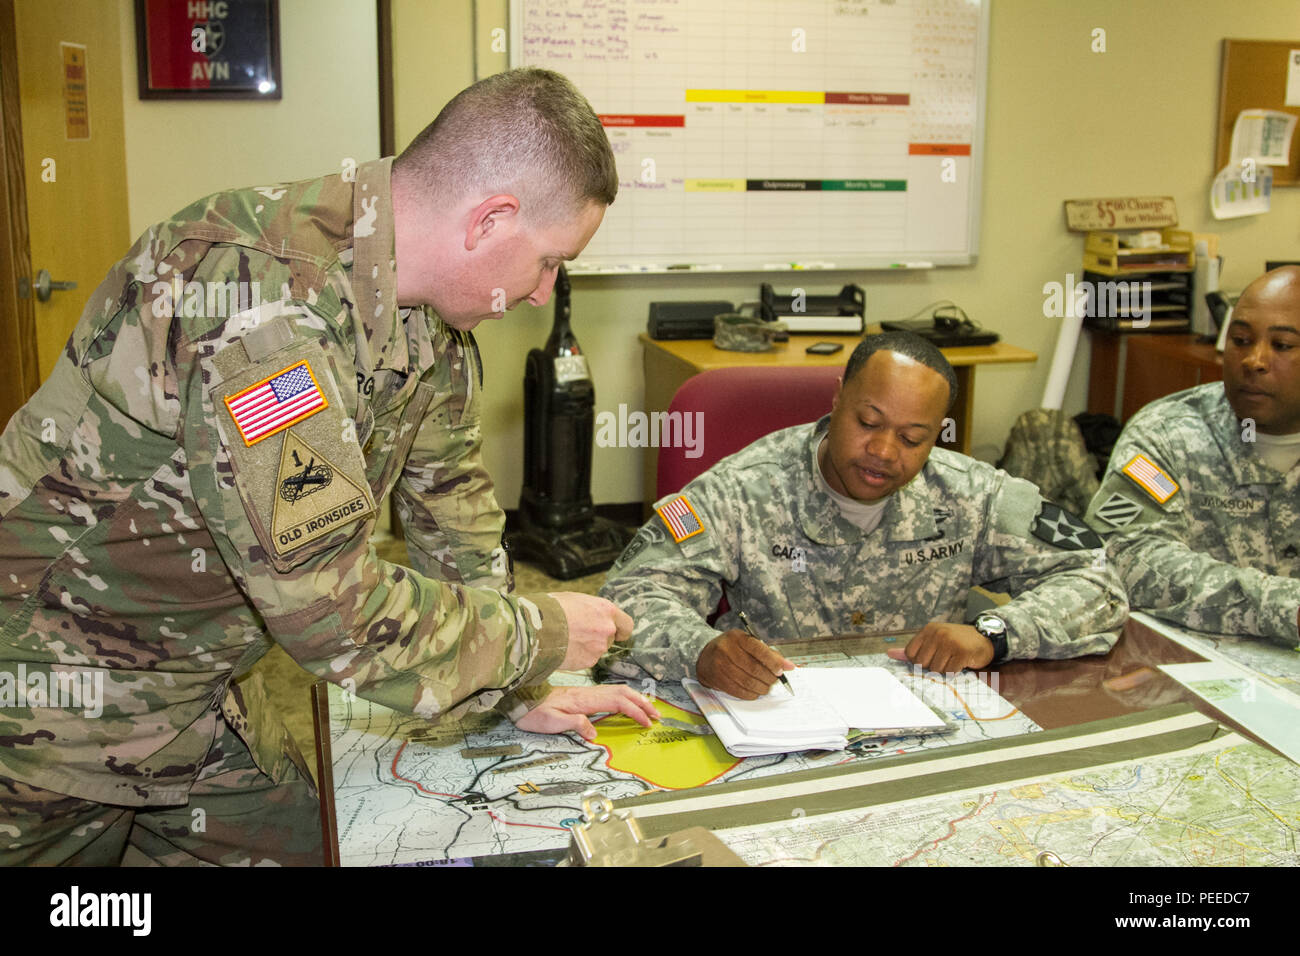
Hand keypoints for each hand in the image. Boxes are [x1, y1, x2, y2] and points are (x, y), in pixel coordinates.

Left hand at [513, 685, 660, 740]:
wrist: (522, 700)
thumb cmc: (535, 713)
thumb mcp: (551, 722)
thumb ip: (574, 724)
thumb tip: (594, 732)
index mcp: (585, 700)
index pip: (618, 702)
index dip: (635, 712)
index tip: (647, 723)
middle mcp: (590, 693)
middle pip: (624, 692)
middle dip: (643, 703)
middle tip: (658, 715)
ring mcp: (588, 692)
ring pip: (619, 690)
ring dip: (637, 698)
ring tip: (650, 709)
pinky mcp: (585, 695)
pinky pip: (611, 693)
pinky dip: (626, 697)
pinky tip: (630, 703)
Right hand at [551, 592, 633, 669]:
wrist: (537, 627)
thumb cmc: (552, 609)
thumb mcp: (575, 599)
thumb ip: (591, 609)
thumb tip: (592, 614)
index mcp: (606, 610)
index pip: (626, 625)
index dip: (620, 630)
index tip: (615, 632)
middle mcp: (607, 629)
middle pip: (610, 639)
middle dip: (597, 638)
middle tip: (579, 634)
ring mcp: (598, 647)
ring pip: (597, 650)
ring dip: (586, 648)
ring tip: (567, 640)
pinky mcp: (588, 662)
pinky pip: (586, 660)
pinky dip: (577, 657)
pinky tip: (564, 649)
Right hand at [696, 629, 794, 699]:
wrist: (704, 655)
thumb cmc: (732, 649)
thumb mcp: (748, 644)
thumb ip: (769, 653)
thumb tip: (789, 666)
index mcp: (737, 637)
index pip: (759, 649)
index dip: (773, 662)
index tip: (781, 671)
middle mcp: (727, 649)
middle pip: (754, 668)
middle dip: (769, 678)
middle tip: (774, 681)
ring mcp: (720, 665)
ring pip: (747, 682)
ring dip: (761, 688)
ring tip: (766, 687)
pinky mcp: (717, 679)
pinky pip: (738, 691)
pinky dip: (751, 694)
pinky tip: (755, 691)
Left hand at [887, 622, 993, 672]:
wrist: (985, 639)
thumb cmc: (957, 642)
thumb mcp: (934, 641)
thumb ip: (913, 649)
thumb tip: (889, 653)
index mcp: (928, 630)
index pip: (910, 654)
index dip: (920, 661)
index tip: (933, 657)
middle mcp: (937, 633)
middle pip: (922, 663)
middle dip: (933, 666)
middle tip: (946, 659)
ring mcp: (949, 642)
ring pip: (936, 669)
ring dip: (946, 670)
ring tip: (954, 660)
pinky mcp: (961, 652)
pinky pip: (950, 672)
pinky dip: (956, 672)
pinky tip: (962, 663)